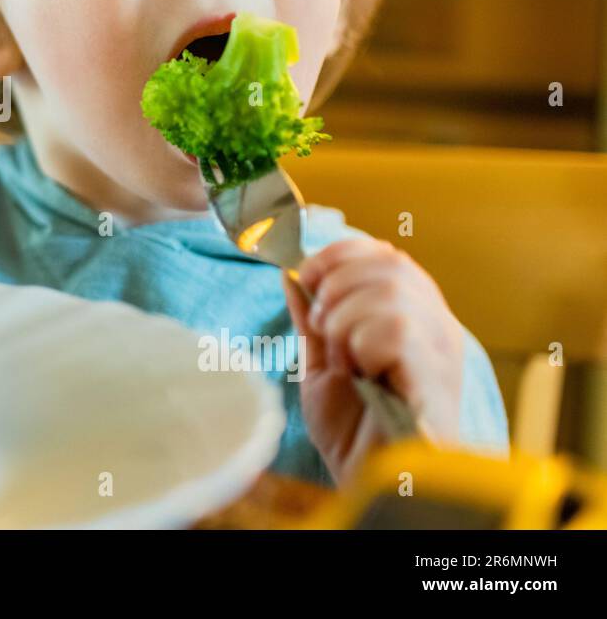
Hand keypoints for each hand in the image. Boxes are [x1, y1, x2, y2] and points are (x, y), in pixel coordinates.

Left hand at [281, 238, 464, 484]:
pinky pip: (395, 329)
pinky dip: (363, 347)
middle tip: (325, 331)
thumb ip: (312, 318)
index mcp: (413, 317)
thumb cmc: (353, 432)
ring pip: (390, 292)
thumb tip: (293, 275)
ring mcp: (442, 347)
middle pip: (389, 264)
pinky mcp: (437, 372)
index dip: (341, 255)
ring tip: (347, 362)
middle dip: (337, 287)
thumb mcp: (321, 363)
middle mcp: (436, 326)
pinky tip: (364, 374)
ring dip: (347, 324)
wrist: (368, 479)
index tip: (305, 275)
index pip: (387, 255)